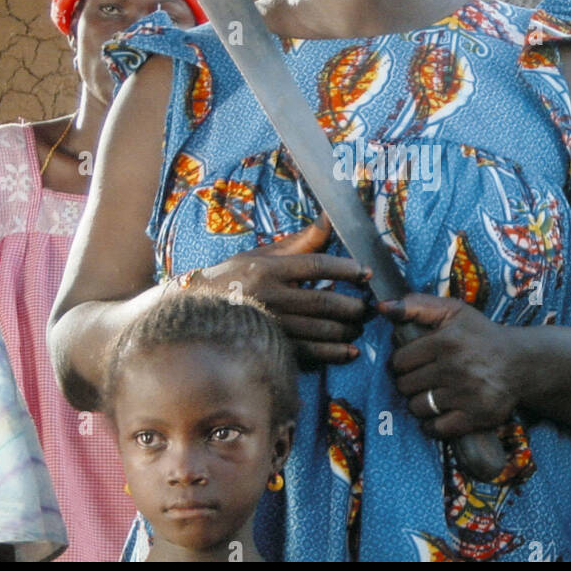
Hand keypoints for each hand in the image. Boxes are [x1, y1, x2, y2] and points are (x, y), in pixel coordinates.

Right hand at [194, 214, 371, 364]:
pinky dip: (334, 354)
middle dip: (353, 305)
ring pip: (321, 330)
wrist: (200, 313)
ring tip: (359, 325)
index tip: (365, 273)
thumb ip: (302, 241)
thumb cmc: (237, 277)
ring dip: (348, 329)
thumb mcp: (265, 254)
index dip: (345, 269)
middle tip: (369, 305)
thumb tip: (331, 217)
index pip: (315, 266)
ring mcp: (271, 325)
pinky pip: (310, 353)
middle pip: (323, 302)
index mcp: (268, 269)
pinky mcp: (272, 348)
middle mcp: (269, 297)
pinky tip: (349, 351)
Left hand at [380, 294, 518, 437]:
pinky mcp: (476, 416)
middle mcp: (454, 368)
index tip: (412, 362)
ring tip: (431, 394)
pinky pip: (437, 428)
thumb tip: (383, 307)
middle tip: (422, 378)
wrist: (520, 362)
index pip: (399, 361)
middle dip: (409, 382)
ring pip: (418, 407)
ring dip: (419, 403)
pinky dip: (432, 426)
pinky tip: (438, 414)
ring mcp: (465, 395)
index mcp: (445, 341)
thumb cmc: (481, 335)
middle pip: (406, 386)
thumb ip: (416, 305)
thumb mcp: (453, 311)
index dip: (402, 362)